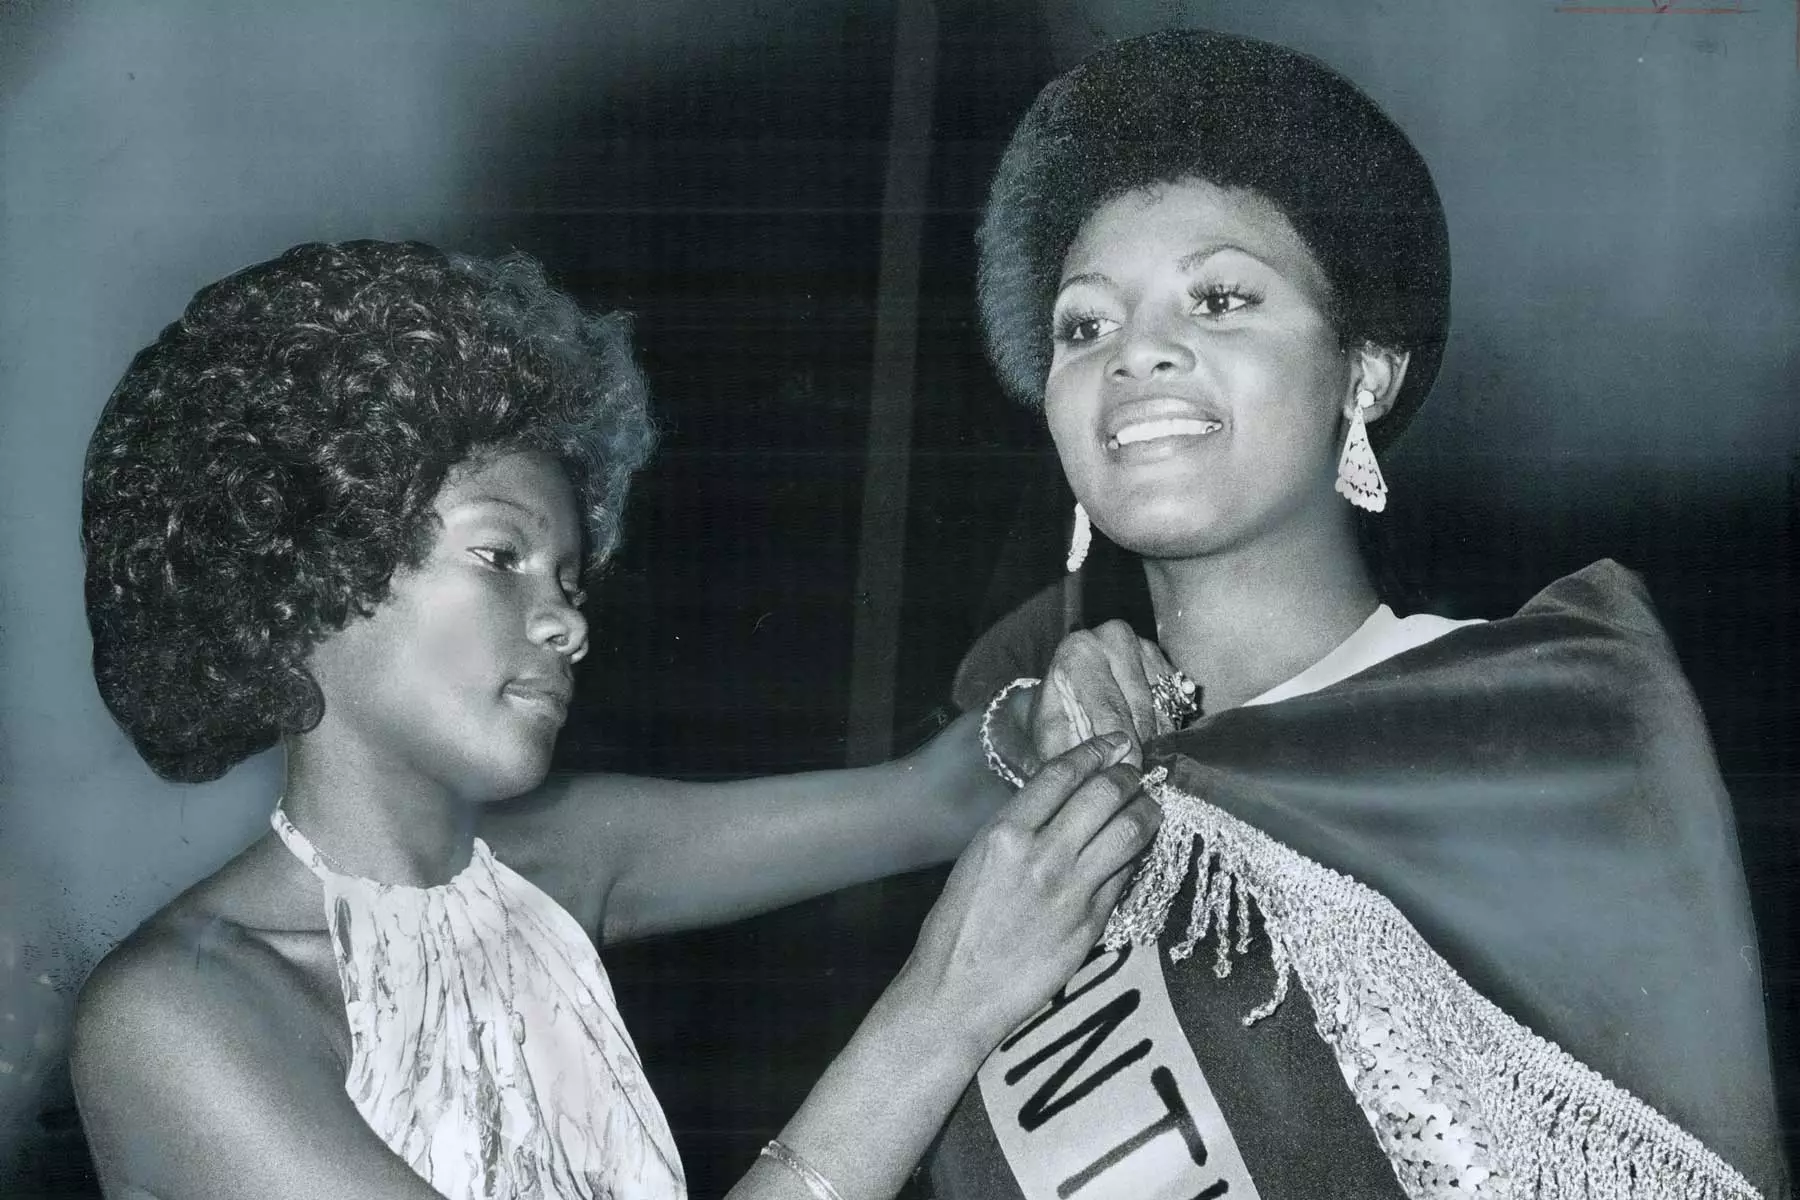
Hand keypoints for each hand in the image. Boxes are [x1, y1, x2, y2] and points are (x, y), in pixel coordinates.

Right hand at [901, 733, 1160, 1052]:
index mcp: (1004, 834)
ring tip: (1149, 805)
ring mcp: (1072, 890)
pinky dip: (1137, 854)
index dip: (1094, 751)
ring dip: (1146, 811)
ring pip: (1129, 832)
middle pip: (1104, 795)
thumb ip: (1019, 828)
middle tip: (1135, 770)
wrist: (958, 990)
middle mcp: (1043, 855)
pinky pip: (1126, 875)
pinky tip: (1138, 848)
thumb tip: (1061, 802)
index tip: (1113, 742)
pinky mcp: (1092, 923)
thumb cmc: (958, 924)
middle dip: (1127, 775)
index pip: (1062, 774)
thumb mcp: (977, 859)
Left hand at [1030, 621, 1175, 768]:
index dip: (1123, 750)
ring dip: (1155, 740)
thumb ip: (1074, 751)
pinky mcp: (1163, 658)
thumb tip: (1104, 775)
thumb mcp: (1051, 731)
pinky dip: (1165, 728)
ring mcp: (1144, 645)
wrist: (1067, 687)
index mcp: (1079, 652)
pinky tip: (1150, 742)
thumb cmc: (1057, 712)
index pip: (1111, 711)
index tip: (1131, 775)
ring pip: (1162, 708)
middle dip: (1140, 748)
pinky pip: (1175, 703)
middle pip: (1140, 710)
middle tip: (1137, 776)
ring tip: (1142, 761)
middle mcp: (1114, 639)